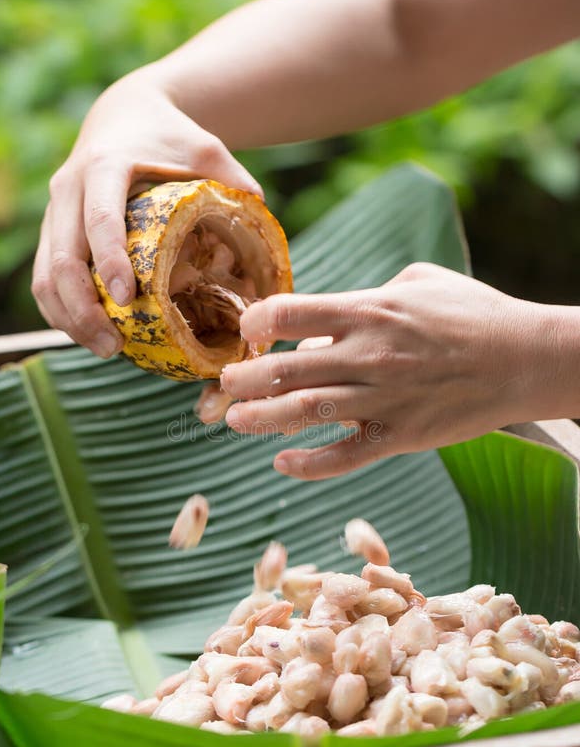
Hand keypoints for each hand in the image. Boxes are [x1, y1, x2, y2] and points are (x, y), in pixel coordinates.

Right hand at [32, 67, 261, 357]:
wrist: (124, 114)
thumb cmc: (170, 137)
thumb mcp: (206, 148)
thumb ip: (233, 178)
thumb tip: (261, 214)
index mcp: (104, 166)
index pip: (99, 219)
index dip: (109, 260)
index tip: (128, 298)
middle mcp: (68, 189)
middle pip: (62, 258)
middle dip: (84, 308)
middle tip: (115, 346)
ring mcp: (53, 212)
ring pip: (45, 275)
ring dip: (69, 318)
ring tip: (107, 350)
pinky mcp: (50, 231)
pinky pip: (43, 278)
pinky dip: (61, 311)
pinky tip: (90, 335)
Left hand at [220, 264, 553, 478]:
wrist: (525, 359)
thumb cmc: (471, 312)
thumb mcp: (416, 282)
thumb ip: (363, 297)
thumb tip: (320, 324)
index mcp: (368, 310)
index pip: (290, 313)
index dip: (255, 323)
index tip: (246, 332)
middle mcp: (368, 355)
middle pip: (285, 369)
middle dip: (243, 379)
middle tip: (222, 386)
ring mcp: (383, 398)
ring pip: (305, 412)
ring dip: (261, 419)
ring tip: (234, 420)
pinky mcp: (400, 435)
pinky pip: (345, 456)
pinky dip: (308, 463)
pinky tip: (281, 461)